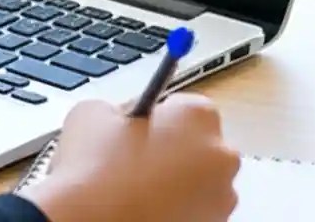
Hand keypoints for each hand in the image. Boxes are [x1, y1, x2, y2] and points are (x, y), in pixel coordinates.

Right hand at [19, 95, 240, 221]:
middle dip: (171, 148)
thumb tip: (121, 118)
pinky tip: (143, 206)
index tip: (139, 128)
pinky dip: (175, 207)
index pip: (184, 105)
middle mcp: (221, 154)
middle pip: (198, 142)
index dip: (157, 117)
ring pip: (199, 179)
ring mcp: (222, 196)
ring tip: (135, 187)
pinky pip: (195, 208)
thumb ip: (119, 109)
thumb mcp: (92, 113)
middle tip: (135, 158)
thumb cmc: (96, 172)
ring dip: (175, 180)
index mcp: (197, 116)